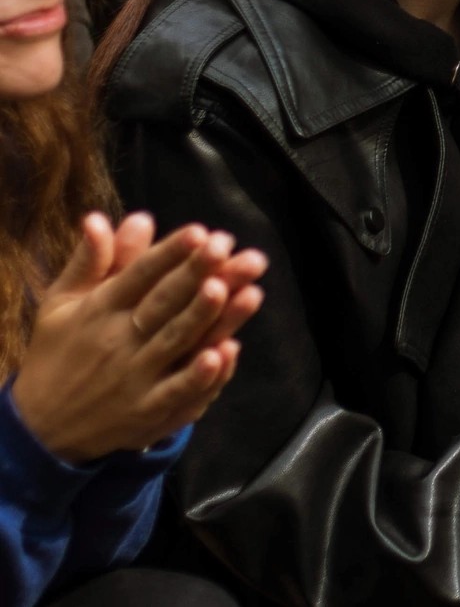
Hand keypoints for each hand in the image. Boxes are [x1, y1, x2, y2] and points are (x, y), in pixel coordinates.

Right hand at [12, 214, 265, 462]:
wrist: (41, 428)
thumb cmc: (59, 353)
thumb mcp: (61, 304)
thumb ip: (89, 261)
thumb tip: (100, 217)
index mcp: (99, 310)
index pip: (138, 276)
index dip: (169, 254)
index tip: (200, 231)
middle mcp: (117, 341)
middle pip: (163, 303)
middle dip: (196, 273)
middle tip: (227, 247)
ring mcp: (135, 378)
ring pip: (176, 341)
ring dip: (206, 316)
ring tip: (232, 288)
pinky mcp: (147, 411)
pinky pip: (178, 391)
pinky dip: (201, 375)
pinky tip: (226, 351)